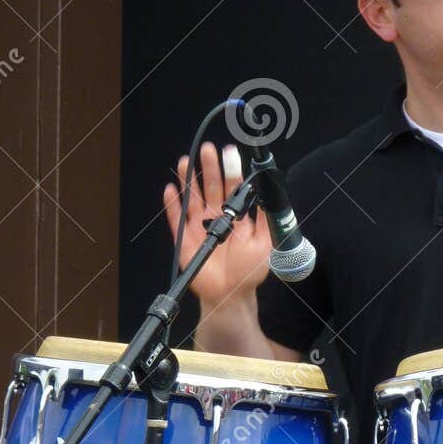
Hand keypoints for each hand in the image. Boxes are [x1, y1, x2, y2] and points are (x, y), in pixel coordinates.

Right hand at [162, 143, 272, 311]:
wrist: (229, 294)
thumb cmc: (248, 272)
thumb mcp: (265, 245)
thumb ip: (267, 223)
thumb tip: (272, 199)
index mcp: (236, 217)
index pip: (234, 188)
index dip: (232, 170)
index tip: (230, 153)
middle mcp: (217, 217)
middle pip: (212, 186)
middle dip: (210, 166)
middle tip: (207, 149)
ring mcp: (199, 226)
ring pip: (193, 197)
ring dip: (189, 179)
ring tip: (186, 161)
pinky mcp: (184, 238)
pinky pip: (176, 218)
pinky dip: (172, 204)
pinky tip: (171, 189)